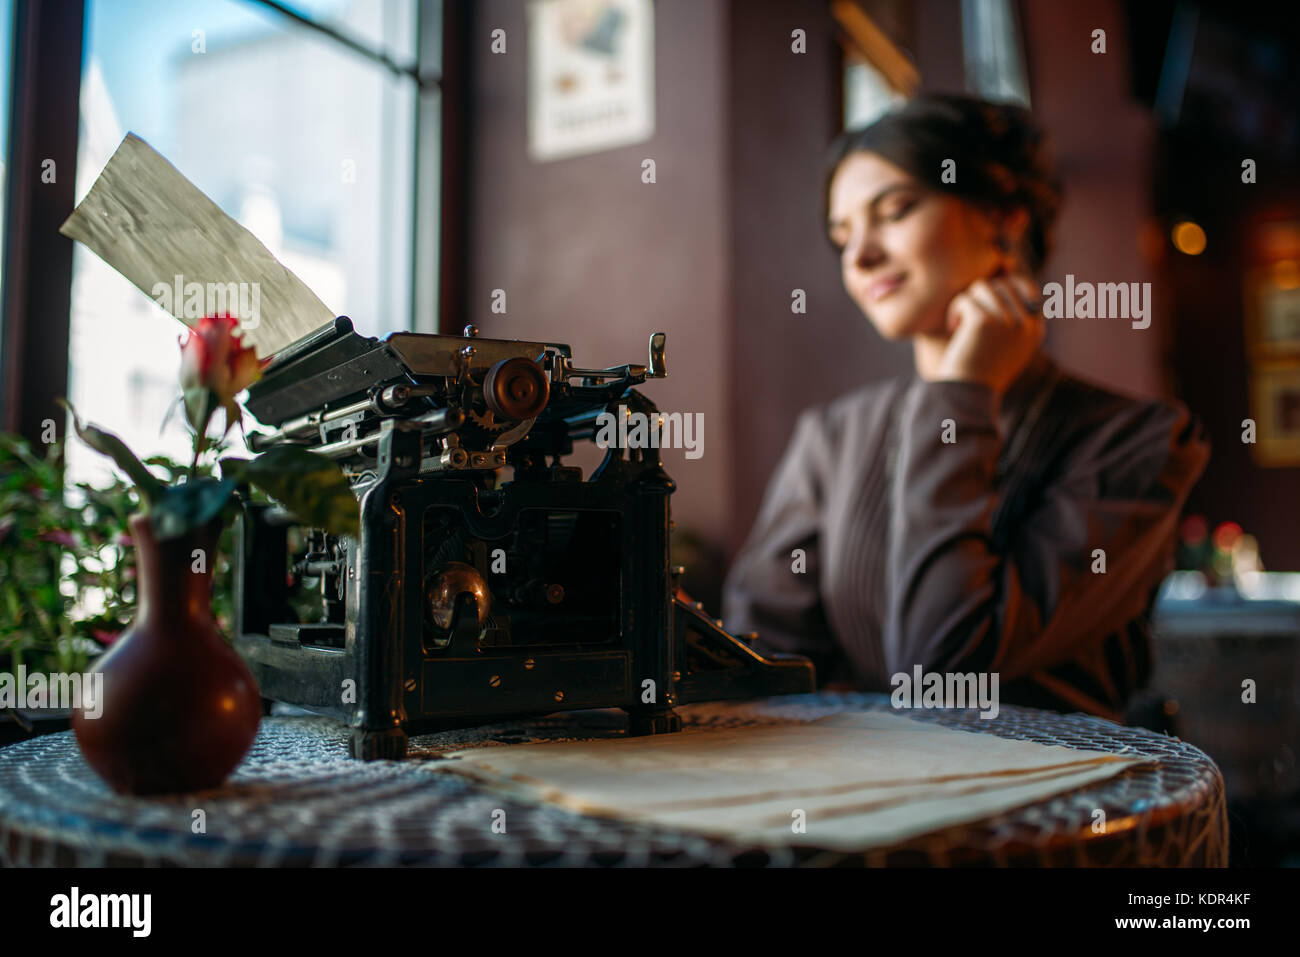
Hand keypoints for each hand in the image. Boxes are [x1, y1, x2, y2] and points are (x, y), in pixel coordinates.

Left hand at [936, 270, 1043, 396]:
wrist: (965, 397)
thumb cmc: (979, 371)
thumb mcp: (1002, 344)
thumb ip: (1009, 314)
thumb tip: (1008, 266)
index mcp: (1036, 330)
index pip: (1027, 288)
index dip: (1003, 289)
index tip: (985, 307)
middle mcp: (1027, 325)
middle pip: (1001, 284)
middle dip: (980, 298)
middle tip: (967, 321)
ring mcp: (1008, 322)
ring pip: (983, 287)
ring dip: (967, 302)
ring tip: (960, 324)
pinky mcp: (985, 322)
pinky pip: (966, 299)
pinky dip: (955, 311)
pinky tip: (953, 329)